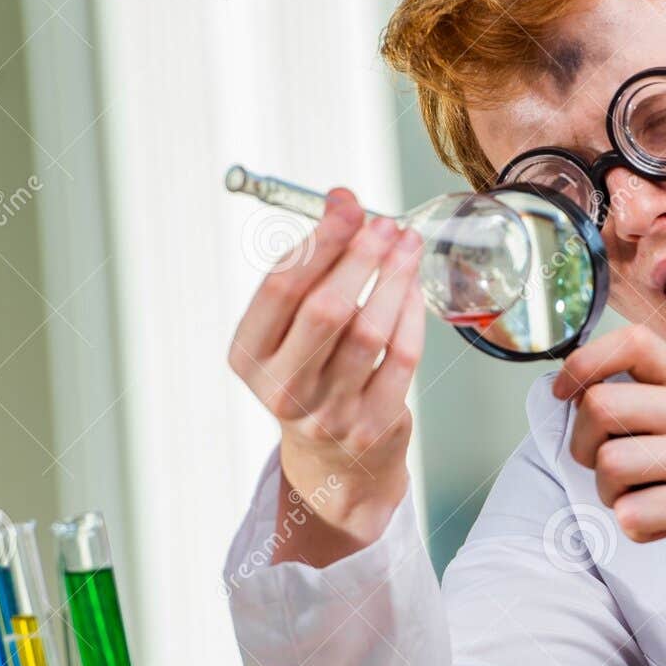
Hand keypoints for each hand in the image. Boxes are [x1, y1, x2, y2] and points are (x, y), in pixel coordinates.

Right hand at [227, 189, 424, 562]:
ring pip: (369, 332)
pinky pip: (402, 358)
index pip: (282, 288)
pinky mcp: (374, 426)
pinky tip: (415, 288)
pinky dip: (412, 315)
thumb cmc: (313, 375)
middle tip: (386, 222)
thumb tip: (342, 201)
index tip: (346, 205)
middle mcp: (284, 389)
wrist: (334, 463)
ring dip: (394, 278)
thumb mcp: (291, 332)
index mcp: (250, 357)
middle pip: (325, 309)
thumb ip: (313, 270)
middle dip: (360, 256)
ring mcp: (330, 413)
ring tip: (408, 245)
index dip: (319, 240)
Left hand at [553, 327, 665, 606]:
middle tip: (606, 468)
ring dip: (611, 495)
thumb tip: (581, 400)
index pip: (631, 342)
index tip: (564, 391)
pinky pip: (631, 514)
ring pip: (609, 463)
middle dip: (582, 445)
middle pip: (600, 404)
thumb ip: (656, 409)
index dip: (583, 361)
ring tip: (646, 502)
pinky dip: (637, 530)